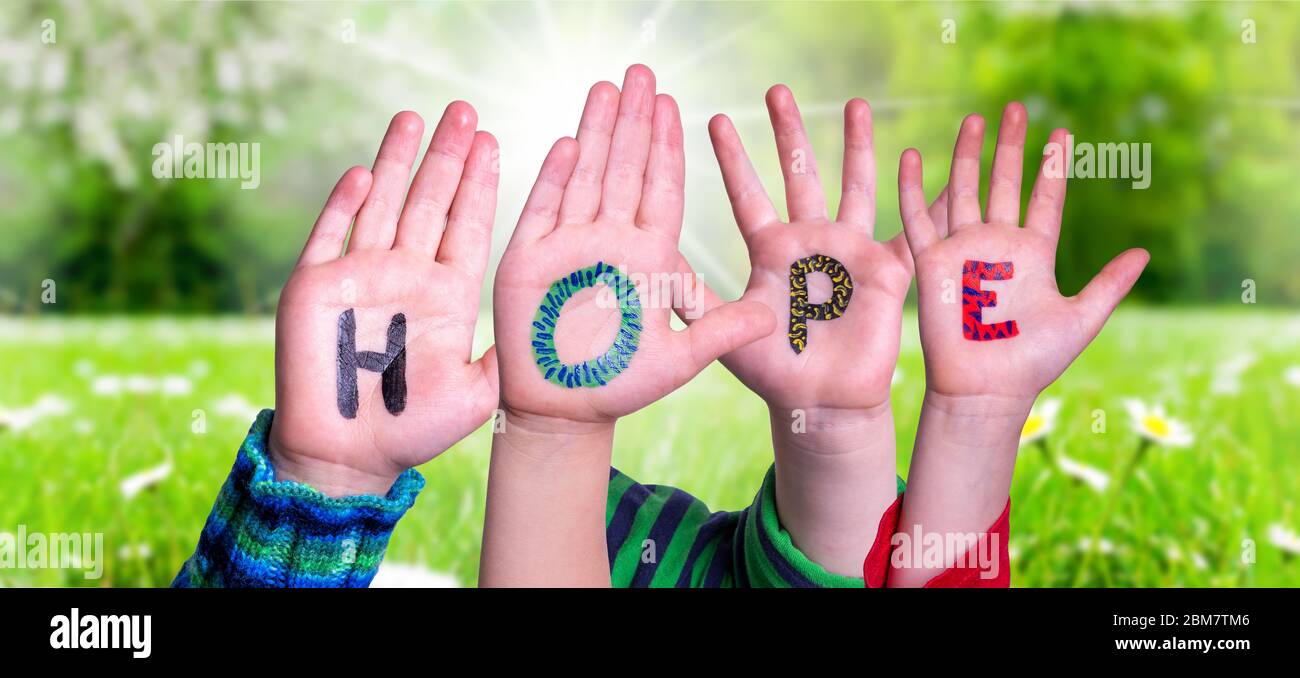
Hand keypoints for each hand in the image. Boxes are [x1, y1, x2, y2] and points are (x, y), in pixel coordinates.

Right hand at [270, 105, 499, 496]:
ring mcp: (360, 277)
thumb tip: (542, 330)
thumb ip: (503, 359)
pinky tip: (361, 172)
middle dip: (446, 157)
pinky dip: (344, 205)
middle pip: (429, 202)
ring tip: (414, 117)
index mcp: (447, 292)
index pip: (467, 225)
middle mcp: (406, 275)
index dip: (480, 185)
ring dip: (397, 162)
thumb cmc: (415, 431)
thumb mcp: (476, 395)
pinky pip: (330, 236)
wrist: (349, 458)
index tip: (494, 143)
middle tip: (463, 110)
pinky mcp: (314, 288)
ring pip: (381, 205)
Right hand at [493, 65, 773, 425]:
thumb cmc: (621, 385)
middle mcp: (610, 241)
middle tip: (644, 72)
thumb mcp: (683, 358)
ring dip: (597, 133)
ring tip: (608, 88)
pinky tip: (569, 142)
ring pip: (587, 176)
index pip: (661, 188)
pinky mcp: (531, 259)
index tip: (675, 105)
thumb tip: (774, 315)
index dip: (667, 146)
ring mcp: (569, 245)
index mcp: (647, 255)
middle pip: (625, 169)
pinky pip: (545, 209)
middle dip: (635, 121)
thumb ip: (724, 331)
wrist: (565, 410)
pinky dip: (556, 178)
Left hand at [679, 86, 947, 574]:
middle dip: (790, 132)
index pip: (748, 194)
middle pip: (801, 173)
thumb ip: (693, 300)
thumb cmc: (772, 372)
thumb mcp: (725, 333)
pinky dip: (920, 197)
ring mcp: (849, 251)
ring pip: (855, 185)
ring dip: (857, 145)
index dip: (731, 159)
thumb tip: (652, 269)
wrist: (822, 404)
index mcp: (771, 251)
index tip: (712, 119)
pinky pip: (909, 228)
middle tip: (777, 88)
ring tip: (855, 102)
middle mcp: (810, 241)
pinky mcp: (886, 270)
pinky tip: (925, 164)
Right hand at [887, 103, 1148, 585]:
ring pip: (965, 190)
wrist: (984, 391)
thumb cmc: (1032, 363)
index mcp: (1035, 254)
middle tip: (1017, 107)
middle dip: (1011, 146)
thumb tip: (1145, 253)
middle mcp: (998, 246)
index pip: (1045, 198)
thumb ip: (1109, 285)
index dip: (1053, 166)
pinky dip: (914, 188)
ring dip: (968, 155)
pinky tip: (914, 156)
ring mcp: (964, 251)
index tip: (1062, 133)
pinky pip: (919, 218)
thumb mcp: (1081, 320)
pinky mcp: (932, 263)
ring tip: (975, 119)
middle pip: (1004, 183)